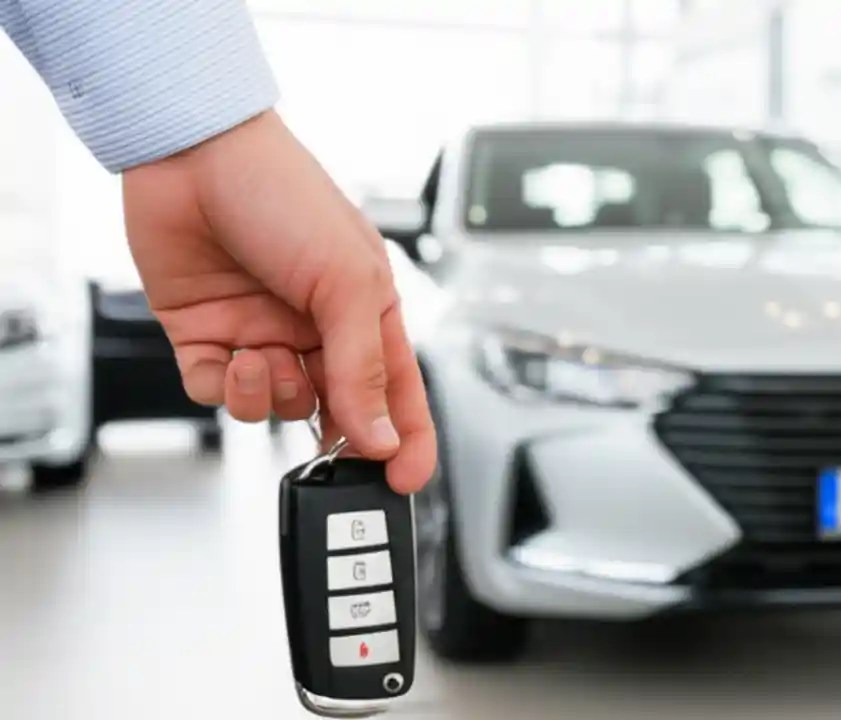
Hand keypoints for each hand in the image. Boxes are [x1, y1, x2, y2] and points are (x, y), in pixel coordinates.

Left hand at [121, 111, 435, 493]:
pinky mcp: (206, 338)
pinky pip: (220, 394)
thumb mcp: (347, 280)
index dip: (407, 439)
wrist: (192, 157)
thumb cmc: (284, 194)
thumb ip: (363, 365)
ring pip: (277, 408)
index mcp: (365, 311)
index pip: (398, 392)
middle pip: (338, 410)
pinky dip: (229, 390)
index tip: (405, 481)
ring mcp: (262, 334)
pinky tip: (234, 359)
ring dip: (274, 397)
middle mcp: (316, 328)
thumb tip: (380, 435)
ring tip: (267, 361)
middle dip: (335, 433)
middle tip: (333, 448)